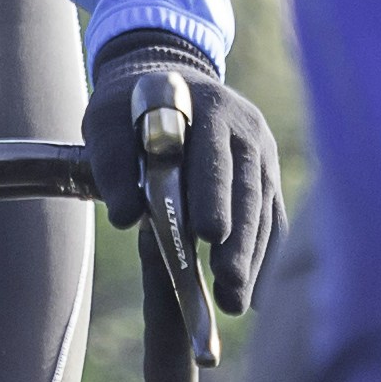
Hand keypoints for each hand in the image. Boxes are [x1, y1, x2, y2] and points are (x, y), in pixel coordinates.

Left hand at [86, 32, 285, 312]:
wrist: (168, 79)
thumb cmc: (131, 107)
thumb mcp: (107, 120)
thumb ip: (112, 162)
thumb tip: (125, 218)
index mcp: (209, 106)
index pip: (214, 155)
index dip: (213, 194)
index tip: (208, 234)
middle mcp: (246, 128)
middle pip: (247, 189)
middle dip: (239, 239)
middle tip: (228, 281)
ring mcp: (263, 153)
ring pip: (264, 210)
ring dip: (251, 258)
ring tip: (235, 301)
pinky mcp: (268, 177)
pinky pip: (273, 220)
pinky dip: (264, 257)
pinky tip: (254, 294)